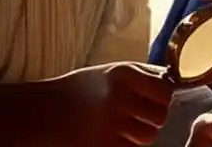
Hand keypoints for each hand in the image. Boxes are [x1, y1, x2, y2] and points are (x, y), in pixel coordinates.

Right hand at [46, 62, 172, 145]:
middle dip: (152, 118)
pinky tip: (110, 136)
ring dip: (140, 134)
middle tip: (136, 116)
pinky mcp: (103, 145)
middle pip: (160, 116)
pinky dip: (125, 145)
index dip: (162, 97)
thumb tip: (173, 79)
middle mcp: (120, 98)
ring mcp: (111, 124)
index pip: (166, 90)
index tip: (153, 99)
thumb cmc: (77, 91)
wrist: (38, 114)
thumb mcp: (109, 72)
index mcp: (124, 75)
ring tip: (122, 127)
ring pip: (148, 136)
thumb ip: (142, 75)